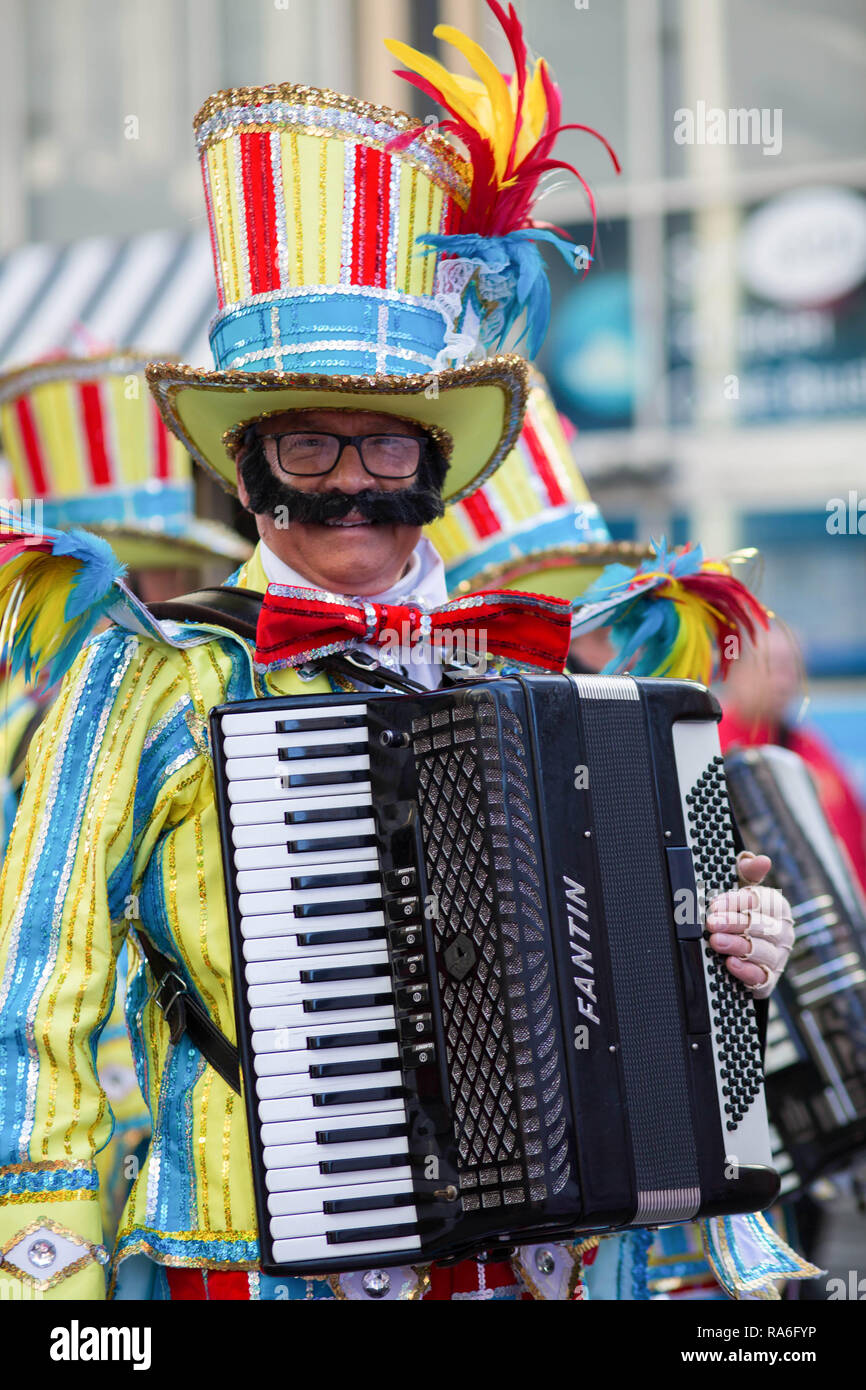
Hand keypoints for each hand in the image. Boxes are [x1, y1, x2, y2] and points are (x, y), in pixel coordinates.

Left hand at [705, 850, 793, 998]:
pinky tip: (730, 964)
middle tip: (711, 922)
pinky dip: (745, 971)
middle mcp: (782, 932)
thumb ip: (747, 873)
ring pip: (760, 951)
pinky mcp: (768, 980)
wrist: (741, 952)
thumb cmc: (742, 914)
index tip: (715, 904)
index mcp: (778, 907)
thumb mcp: (742, 890)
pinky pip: (760, 978)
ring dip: (737, 945)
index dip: (737, 902)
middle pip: (760, 926)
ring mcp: (777, 957)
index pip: (762, 902)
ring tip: (716, 941)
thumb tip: (760, 860)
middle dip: (734, 923)